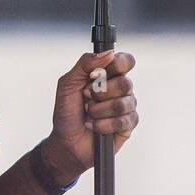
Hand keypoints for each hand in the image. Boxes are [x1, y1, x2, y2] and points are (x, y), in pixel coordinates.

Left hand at [42, 49, 139, 180]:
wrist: (66, 141)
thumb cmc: (67, 111)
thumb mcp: (68, 83)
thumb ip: (85, 64)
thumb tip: (108, 53)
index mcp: (108, 75)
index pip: (126, 61)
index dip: (115, 65)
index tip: (94, 75)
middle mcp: (121, 89)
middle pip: (125, 82)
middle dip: (99, 93)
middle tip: (86, 98)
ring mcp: (127, 107)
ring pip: (123, 103)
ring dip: (98, 110)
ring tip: (88, 114)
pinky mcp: (129, 125)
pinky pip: (123, 121)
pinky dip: (103, 124)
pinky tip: (94, 126)